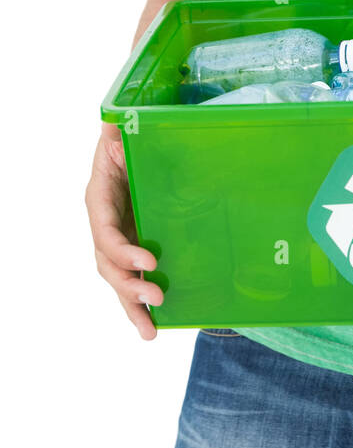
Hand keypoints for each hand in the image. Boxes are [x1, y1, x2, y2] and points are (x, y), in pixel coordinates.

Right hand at [85, 123, 163, 338]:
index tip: (149, 259)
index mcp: (100, 197)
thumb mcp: (123, 130)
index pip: (105, 231)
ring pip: (119, 280)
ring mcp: (120, 239)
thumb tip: (114, 117)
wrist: (140, 147)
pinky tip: (156, 324)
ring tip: (151, 330)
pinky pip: (134, 279)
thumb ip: (118, 126)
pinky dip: (141, 303)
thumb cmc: (132, 136)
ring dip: (133, 306)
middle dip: (129, 286)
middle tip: (157, 297)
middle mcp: (106, 224)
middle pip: (108, 264)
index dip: (122, 249)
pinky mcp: (136, 247)